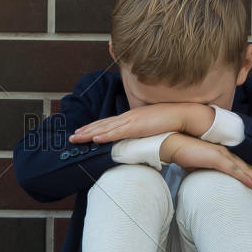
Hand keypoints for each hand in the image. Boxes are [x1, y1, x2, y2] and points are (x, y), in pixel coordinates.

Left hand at [70, 103, 213, 143]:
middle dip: (86, 131)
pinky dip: (105, 134)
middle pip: (102, 124)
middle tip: (71, 137)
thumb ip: (140, 130)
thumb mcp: (149, 126)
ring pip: (106, 128)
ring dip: (90, 133)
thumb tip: (135, 138)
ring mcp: (131, 121)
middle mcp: (127, 117)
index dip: (94, 127)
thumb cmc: (167, 120)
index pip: (108, 123)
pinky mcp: (137, 126)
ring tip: (77, 138)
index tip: (82, 132)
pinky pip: (118, 132)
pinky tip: (95, 138)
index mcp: (130, 117)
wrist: (180, 113)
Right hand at [160, 134, 251, 200]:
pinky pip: (234, 170)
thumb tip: (210, 182)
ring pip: (246, 171)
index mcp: (226, 157)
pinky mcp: (216, 158)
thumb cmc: (185, 153)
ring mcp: (223, 156)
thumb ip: (208, 172)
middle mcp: (228, 155)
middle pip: (251, 170)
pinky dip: (245, 177)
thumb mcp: (200, 165)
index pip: (245, 169)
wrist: (174, 142)